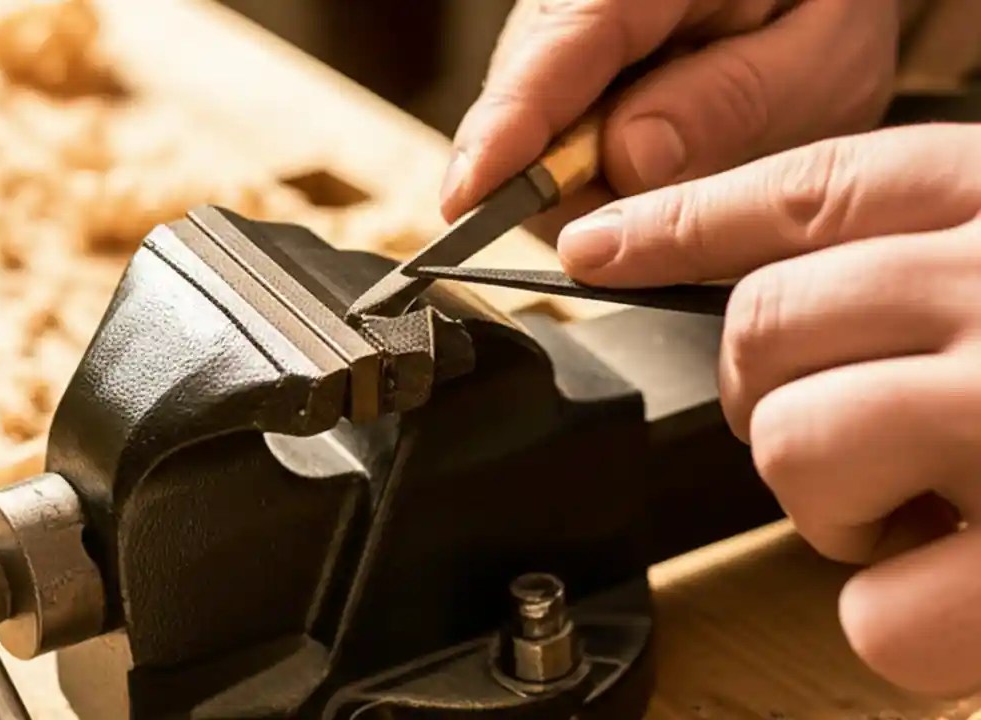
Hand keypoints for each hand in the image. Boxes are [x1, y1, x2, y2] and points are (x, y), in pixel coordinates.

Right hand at [441, 0, 900, 232]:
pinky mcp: (566, 80)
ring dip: (599, 183)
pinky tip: (668, 156)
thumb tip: (632, 158)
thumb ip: (733, 103)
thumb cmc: (826, 5)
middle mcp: (582, 5)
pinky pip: (561, 149)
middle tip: (673, 198)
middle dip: (571, 181)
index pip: (552, 54)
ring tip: (694, 154)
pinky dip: (606, 178)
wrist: (814, 0)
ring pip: (537, 141)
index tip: (468, 203)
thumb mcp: (822, 52)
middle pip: (523, 111)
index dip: (502, 135)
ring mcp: (565, 42)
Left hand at [557, 122, 980, 696]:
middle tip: (869, 442)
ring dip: (847, 509)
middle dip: (779, 401)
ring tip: (953, 516)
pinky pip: (876, 613)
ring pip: (795, 453)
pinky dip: (915, 626)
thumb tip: (782, 302)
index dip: (684, 218)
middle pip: (764, 331)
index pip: (815, 187)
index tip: (597, 244)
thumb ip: (946, 269)